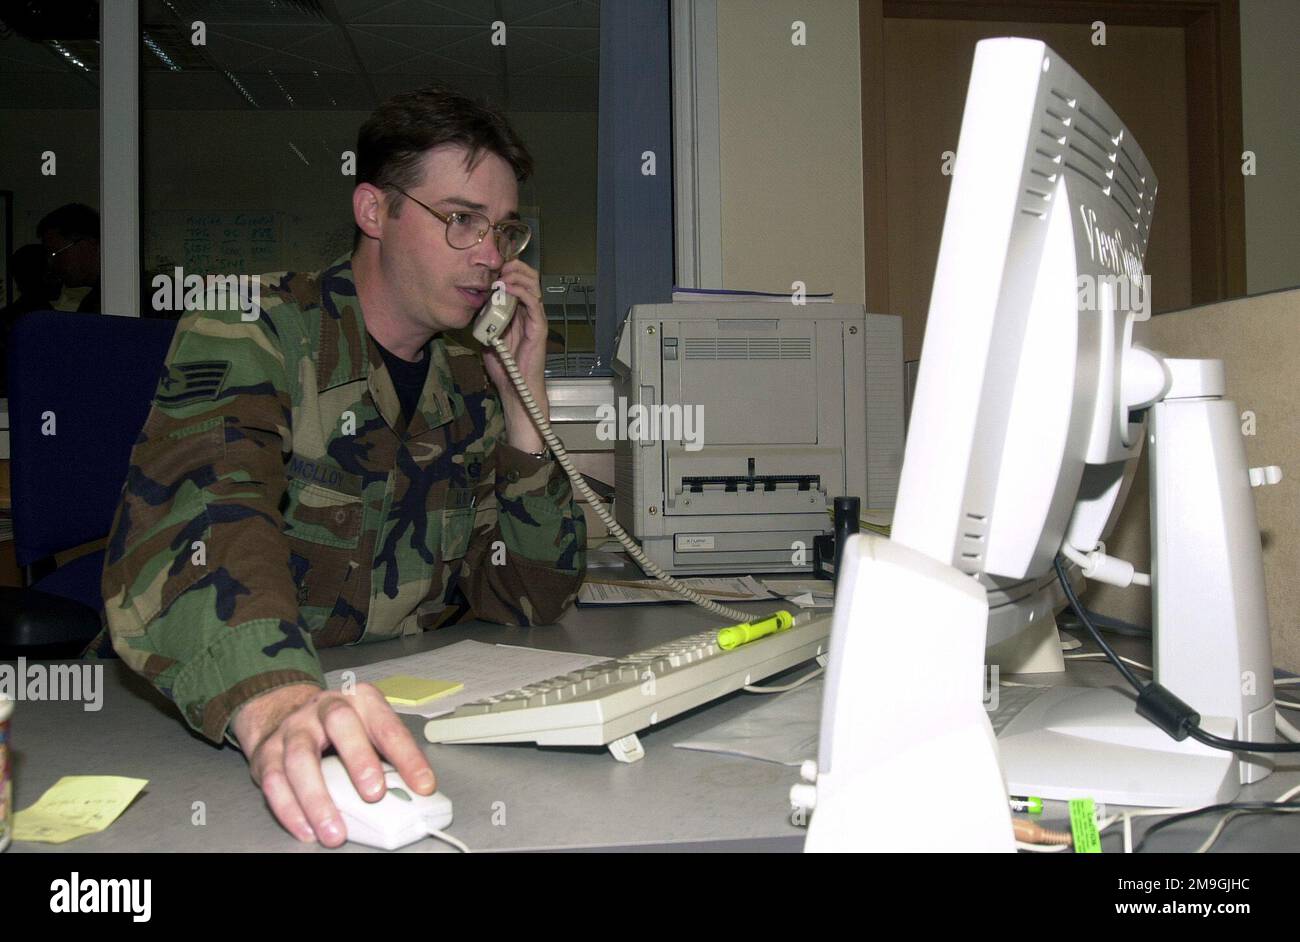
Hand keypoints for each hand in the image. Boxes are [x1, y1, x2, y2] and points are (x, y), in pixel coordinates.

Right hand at [231, 682, 435, 846]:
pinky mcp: (266, 751)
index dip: (407, 756)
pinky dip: (290, 810)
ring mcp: (293, 728)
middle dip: (359, 760)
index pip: (387, 726)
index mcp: (360, 700)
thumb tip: (411, 795)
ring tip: (335, 832)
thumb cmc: (340, 729)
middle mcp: (325, 707)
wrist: (284, 712)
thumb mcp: (368, 731)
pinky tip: (307, 831)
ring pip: (301, 759)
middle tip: (374, 795)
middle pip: (341, 724)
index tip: (423, 786)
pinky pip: (274, 781)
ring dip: (318, 799)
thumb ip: (387, 758)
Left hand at [481, 259, 548, 451]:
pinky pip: (533, 302)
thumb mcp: (488, 335)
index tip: (491, 263)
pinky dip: (520, 291)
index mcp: (519, 312)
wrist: (516, 388)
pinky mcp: (539, 327)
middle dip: (514, 266)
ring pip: (533, 285)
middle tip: (497, 265)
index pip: (519, 280)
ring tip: (501, 273)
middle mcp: (530, 312)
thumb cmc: (504, 366)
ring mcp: (536, 319)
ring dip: (517, 275)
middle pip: (529, 277)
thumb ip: (485, 318)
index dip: (508, 268)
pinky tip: (507, 288)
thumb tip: (474, 302)